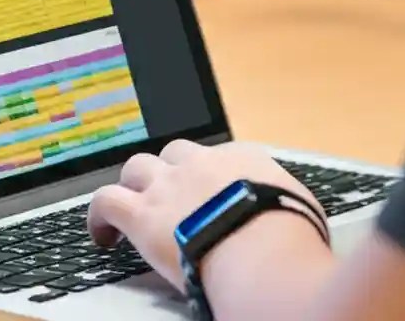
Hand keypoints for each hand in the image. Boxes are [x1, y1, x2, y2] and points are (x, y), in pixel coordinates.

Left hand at [86, 140, 322, 289]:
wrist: (262, 251)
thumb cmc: (292, 238)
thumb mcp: (305, 210)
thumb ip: (291, 204)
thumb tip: (301, 217)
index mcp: (244, 159)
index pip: (220, 157)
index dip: (211, 176)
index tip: (210, 191)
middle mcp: (202, 164)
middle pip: (175, 153)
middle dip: (170, 172)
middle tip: (169, 197)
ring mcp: (170, 186)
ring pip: (137, 168)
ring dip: (134, 187)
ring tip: (131, 211)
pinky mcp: (142, 215)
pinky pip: (106, 202)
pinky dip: (99, 217)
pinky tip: (103, 237)